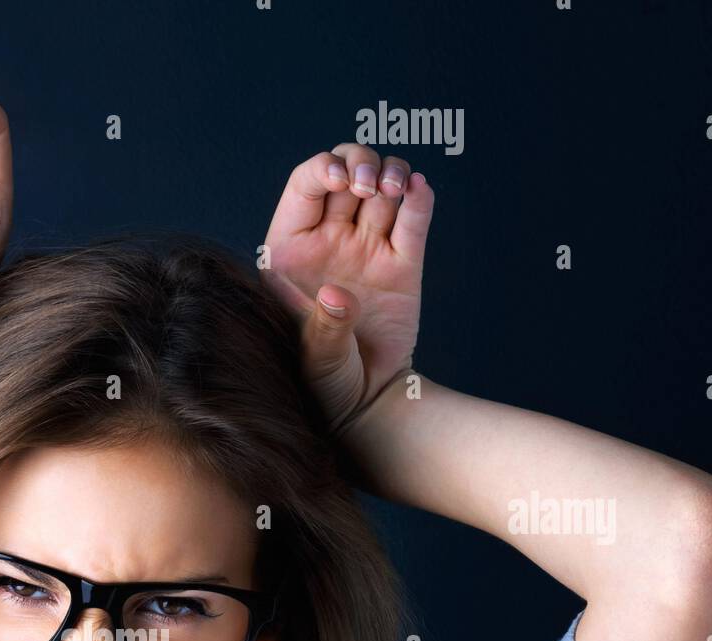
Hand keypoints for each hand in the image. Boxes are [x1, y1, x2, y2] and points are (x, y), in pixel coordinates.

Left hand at [261, 143, 433, 432]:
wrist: (366, 405)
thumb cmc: (325, 383)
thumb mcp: (315, 360)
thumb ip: (324, 328)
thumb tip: (337, 295)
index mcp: (292, 251)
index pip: (304, 186)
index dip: (322, 169)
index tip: (338, 179)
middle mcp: (331, 241)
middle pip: (347, 173)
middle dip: (360, 164)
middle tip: (369, 188)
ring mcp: (369, 249)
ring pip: (383, 188)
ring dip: (393, 174)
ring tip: (396, 190)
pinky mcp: (404, 264)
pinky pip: (413, 221)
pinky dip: (419, 200)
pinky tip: (418, 191)